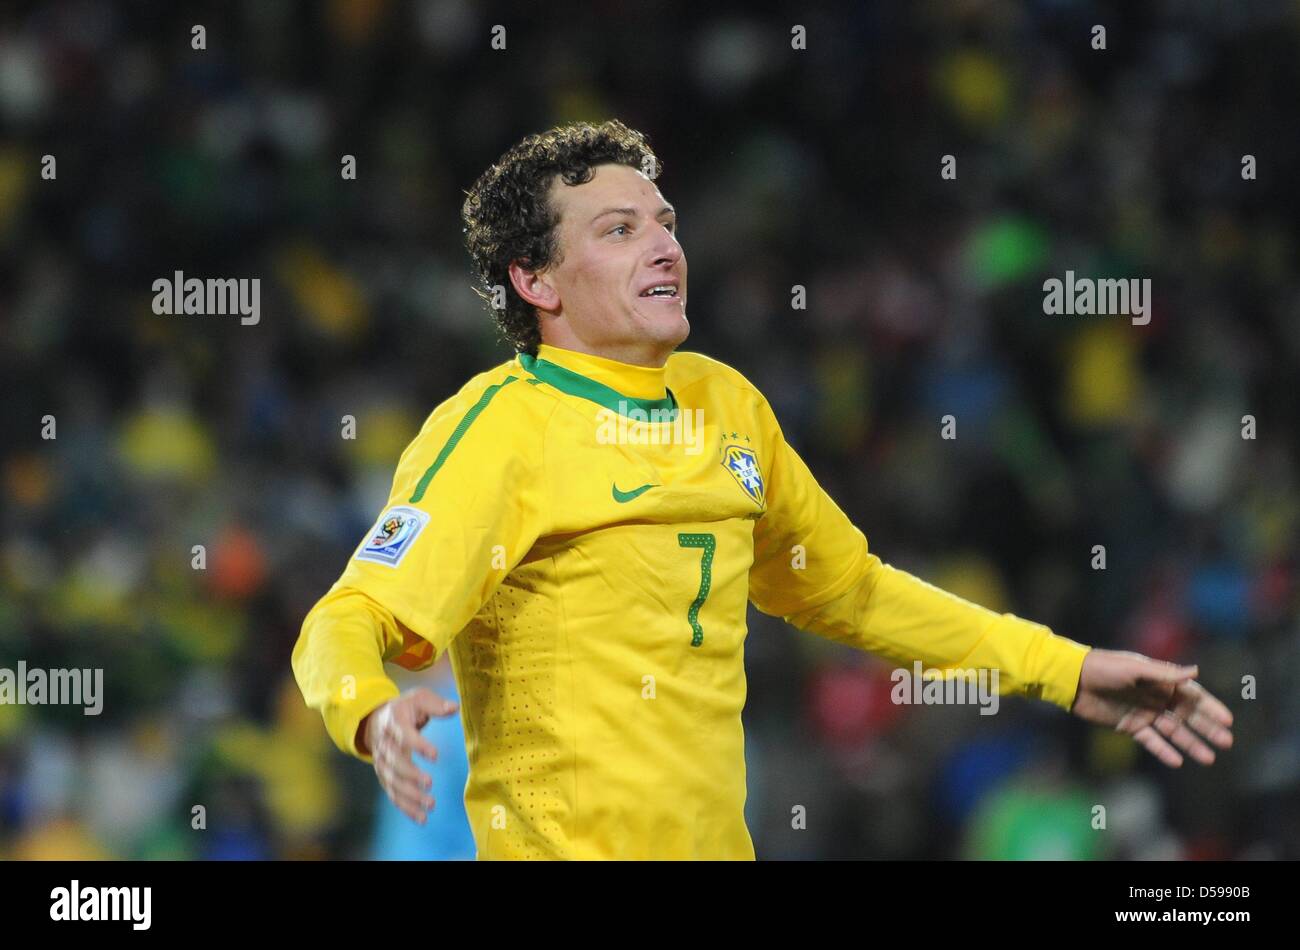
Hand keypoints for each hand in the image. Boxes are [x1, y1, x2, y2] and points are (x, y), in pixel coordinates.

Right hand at [361, 687, 459, 823]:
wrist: (376, 719)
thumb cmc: (405, 708)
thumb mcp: (418, 698)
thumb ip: (435, 704)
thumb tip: (454, 708)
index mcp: (394, 722)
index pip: (404, 734)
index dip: (418, 745)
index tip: (435, 755)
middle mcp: (385, 744)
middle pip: (395, 762)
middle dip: (411, 775)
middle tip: (429, 783)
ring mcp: (382, 763)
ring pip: (393, 782)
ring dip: (410, 795)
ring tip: (430, 805)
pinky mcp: (385, 776)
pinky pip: (393, 794)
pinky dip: (406, 807)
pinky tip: (422, 818)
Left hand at [1070, 649, 1232, 766]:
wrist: (1074, 680)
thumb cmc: (1105, 667)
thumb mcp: (1136, 668)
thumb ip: (1165, 673)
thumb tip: (1195, 671)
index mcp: (1161, 681)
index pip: (1192, 696)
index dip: (1210, 708)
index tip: (1228, 721)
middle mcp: (1157, 698)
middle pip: (1187, 716)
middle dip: (1207, 729)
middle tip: (1227, 742)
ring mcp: (1144, 713)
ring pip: (1173, 732)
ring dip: (1191, 744)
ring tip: (1209, 758)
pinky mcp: (1129, 726)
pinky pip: (1151, 741)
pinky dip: (1164, 750)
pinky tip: (1178, 761)